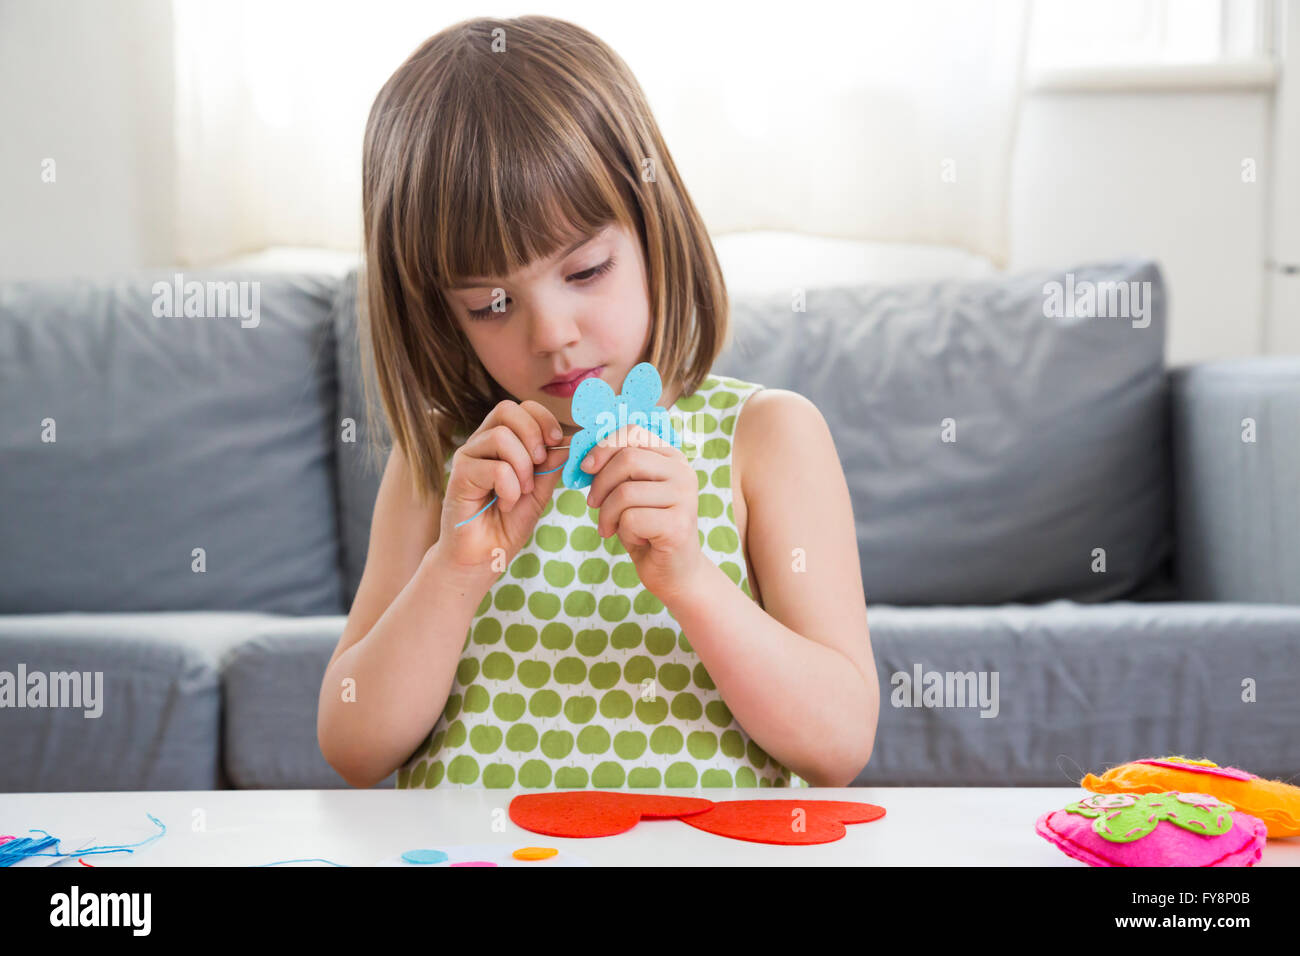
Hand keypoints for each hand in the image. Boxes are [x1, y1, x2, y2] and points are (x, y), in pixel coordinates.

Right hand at [440, 399, 567, 571]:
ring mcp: (468, 458)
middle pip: (506, 410)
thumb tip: (570, 441)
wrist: (483, 557)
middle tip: (539, 464)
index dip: (543, 418)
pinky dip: (510, 488)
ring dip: (522, 467)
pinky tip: (505, 505)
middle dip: (533, 434)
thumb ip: (551, 466)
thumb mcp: (539, 491)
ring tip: (522, 493)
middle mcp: (481, 444)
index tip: (557, 441)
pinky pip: (495, 468)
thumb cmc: (507, 524)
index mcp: (501, 441)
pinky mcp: (458, 476)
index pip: (520, 408)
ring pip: (501, 437)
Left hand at [581, 423, 706, 603]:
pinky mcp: (679, 525)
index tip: (586, 468)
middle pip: (627, 459)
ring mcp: (685, 498)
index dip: (603, 447)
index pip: (633, 432)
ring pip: (625, 492)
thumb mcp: (629, 492)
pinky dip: (623, 532)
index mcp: (672, 458)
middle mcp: (683, 472)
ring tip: (613, 527)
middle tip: (592, 504)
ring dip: (607, 514)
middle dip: (600, 484)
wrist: (674, 572)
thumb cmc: (647, 529)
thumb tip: (584, 458)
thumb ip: (615, 470)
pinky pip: (631, 519)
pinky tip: (638, 540)